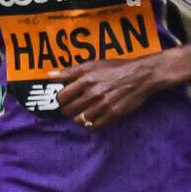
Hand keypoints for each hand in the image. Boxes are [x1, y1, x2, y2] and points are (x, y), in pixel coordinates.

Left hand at [49, 52, 173, 130]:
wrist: (141, 76)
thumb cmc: (116, 68)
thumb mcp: (93, 65)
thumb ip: (70, 71)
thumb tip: (49, 76)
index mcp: (86, 80)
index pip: (61, 97)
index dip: (61, 99)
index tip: (65, 99)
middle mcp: (93, 93)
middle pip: (68, 110)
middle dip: (69, 109)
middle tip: (75, 106)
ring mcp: (103, 105)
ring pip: (79, 120)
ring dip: (79, 118)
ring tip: (85, 112)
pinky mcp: (113, 115)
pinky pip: (94, 127)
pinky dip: (91, 125)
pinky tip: (94, 118)